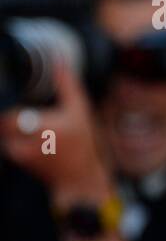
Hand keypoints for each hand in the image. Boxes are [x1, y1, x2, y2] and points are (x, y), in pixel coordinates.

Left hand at [0, 59, 113, 206]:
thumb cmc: (82, 145)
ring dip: (14, 130)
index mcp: (39, 126)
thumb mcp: (80, 112)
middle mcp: (24, 142)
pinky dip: (17, 141)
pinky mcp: (19, 164)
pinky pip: (9, 146)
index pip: (8, 113)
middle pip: (4, 123)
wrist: (81, 180)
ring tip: (36, 130)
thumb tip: (60, 60)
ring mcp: (19, 155)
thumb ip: (68, 85)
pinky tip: (36, 141)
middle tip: (33, 118)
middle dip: (13, 118)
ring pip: (5, 134)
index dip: (14, 108)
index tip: (28, 106)